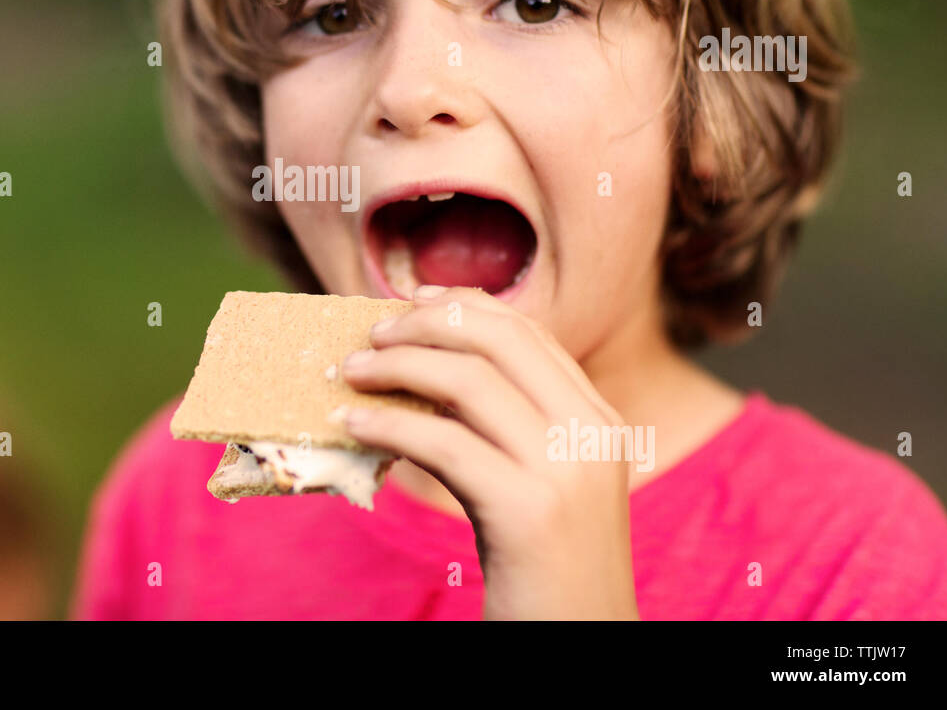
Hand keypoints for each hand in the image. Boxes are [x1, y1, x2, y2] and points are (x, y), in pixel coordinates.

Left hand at [341, 285, 639, 619]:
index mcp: (598, 419)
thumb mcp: (539, 481)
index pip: (528, 333)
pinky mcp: (529, 511)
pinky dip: (387, 422)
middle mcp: (592, 433)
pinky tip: (353, 423)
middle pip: (499, 338)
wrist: (580, 643)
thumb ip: (508, 425)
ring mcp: (566, 470)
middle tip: (371, 335)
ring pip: (468, 379)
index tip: (411, 303)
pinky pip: (443, 442)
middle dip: (425, 324)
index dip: (462, 307)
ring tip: (348, 372)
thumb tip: (425, 368)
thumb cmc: (543, 569)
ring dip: (396, 365)